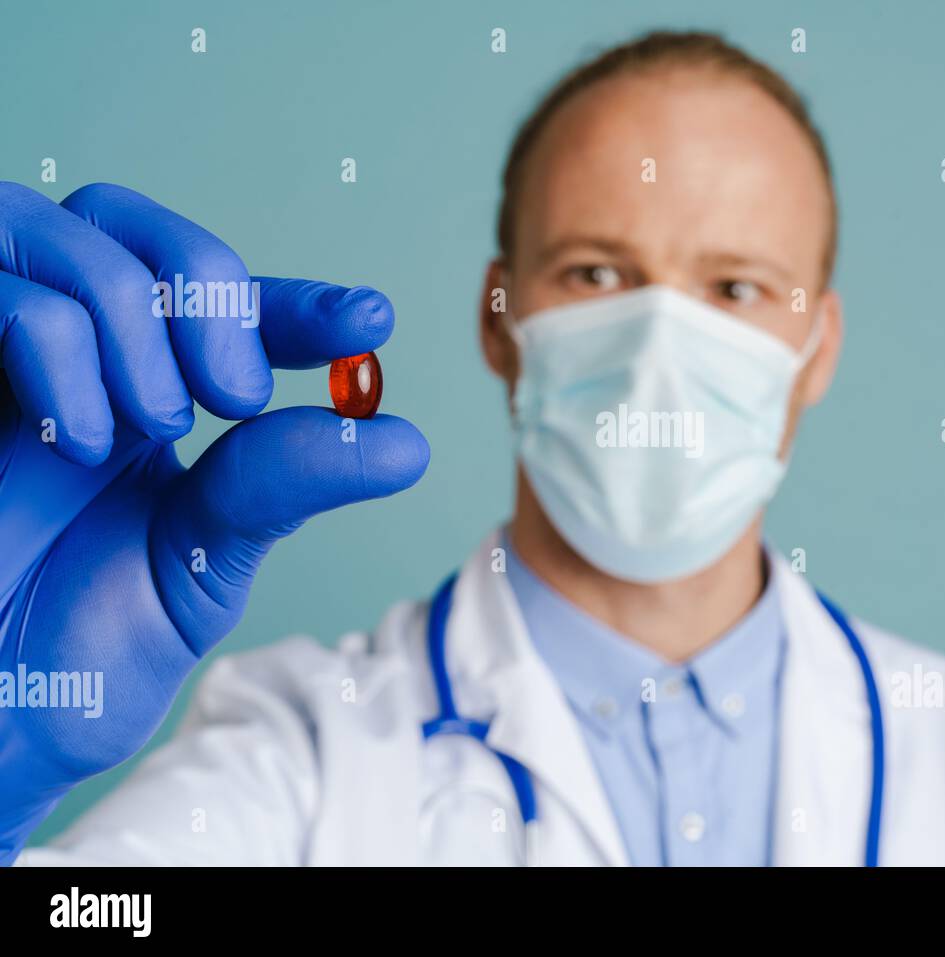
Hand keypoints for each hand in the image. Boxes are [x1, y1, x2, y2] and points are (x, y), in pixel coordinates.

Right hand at [0, 183, 429, 860]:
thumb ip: (283, 483)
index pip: (223, 308)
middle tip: (237, 396)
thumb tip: (406, 441)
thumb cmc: (81, 651)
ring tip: (160, 425)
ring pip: (65, 231)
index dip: (298, 302)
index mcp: (139, 393)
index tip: (370, 321)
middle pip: (130, 224)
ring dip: (134, 317)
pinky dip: (56, 347)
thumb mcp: (207, 559)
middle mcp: (69, 361)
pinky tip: (81, 441)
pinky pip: (1, 293)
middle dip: (210, 291)